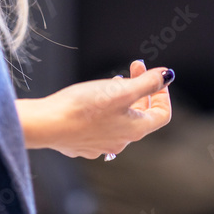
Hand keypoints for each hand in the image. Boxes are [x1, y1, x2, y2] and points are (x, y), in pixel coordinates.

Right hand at [16, 60, 173, 158]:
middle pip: (141, 116)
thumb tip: (167, 76)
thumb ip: (147, 83)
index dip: (162, 93)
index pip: (161, 114)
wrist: (46, 125)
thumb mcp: (121, 90)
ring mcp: (100, 145)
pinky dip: (102, 109)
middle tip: (132, 68)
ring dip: (121, 98)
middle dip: (140, 90)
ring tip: (109, 82)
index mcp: (135, 130)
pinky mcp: (82, 143)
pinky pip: (100, 125)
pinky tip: (89, 98)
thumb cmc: (83, 107)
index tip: (153, 75)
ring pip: (120, 119)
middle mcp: (120, 142)